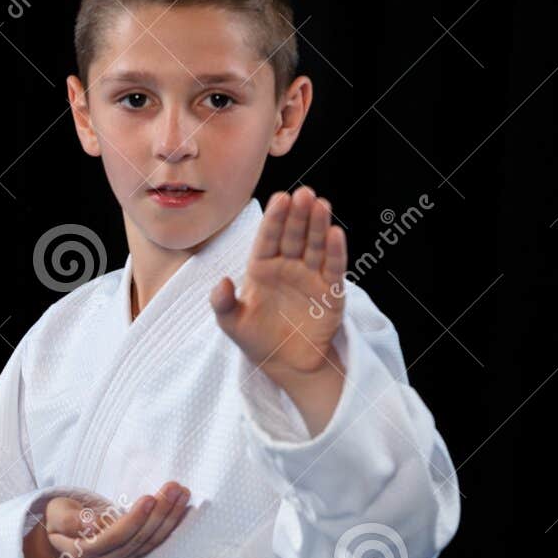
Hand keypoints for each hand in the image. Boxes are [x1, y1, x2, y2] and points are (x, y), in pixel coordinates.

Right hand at [23, 481, 191, 557]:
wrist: (62, 537)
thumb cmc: (58, 520)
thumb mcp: (56, 515)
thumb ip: (71, 520)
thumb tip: (92, 525)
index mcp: (85, 552)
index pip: (114, 537)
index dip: (134, 519)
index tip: (149, 498)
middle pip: (138, 539)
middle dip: (159, 513)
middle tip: (174, 488)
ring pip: (151, 541)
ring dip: (170, 516)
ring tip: (182, 492)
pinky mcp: (133, 554)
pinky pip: (155, 541)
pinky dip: (171, 523)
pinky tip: (183, 507)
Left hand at [209, 186, 346, 381]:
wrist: (286, 365)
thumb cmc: (257, 340)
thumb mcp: (232, 324)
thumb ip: (222, 303)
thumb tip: (221, 282)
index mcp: (262, 268)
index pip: (268, 238)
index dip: (274, 219)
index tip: (279, 198)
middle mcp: (287, 267)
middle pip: (293, 236)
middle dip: (298, 215)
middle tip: (304, 193)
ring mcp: (310, 277)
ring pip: (315, 246)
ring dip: (318, 226)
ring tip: (321, 204)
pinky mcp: (330, 292)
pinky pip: (333, 268)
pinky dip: (335, 252)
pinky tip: (335, 234)